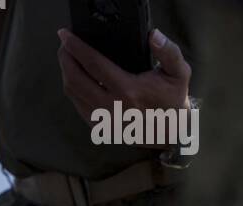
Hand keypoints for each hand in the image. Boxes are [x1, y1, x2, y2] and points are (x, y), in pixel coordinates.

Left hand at [57, 27, 190, 130]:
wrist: (170, 133)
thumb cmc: (172, 99)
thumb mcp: (178, 72)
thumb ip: (168, 52)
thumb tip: (153, 34)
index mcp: (127, 91)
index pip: (94, 65)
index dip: (76, 48)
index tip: (65, 36)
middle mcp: (111, 108)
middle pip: (76, 81)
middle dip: (65, 59)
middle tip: (64, 45)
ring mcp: (103, 121)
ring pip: (73, 95)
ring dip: (66, 74)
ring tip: (67, 58)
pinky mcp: (100, 129)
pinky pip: (78, 107)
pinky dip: (72, 90)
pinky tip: (74, 77)